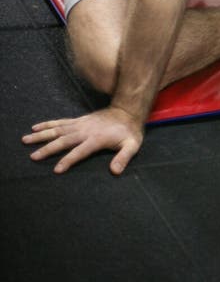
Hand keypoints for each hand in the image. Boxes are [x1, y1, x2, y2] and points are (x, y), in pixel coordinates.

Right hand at [22, 106, 143, 175]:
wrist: (127, 110)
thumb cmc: (129, 131)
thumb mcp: (132, 145)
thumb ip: (124, 157)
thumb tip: (115, 171)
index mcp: (96, 139)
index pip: (79, 151)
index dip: (68, 160)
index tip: (56, 169)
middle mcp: (85, 131)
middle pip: (63, 140)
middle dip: (47, 149)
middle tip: (32, 156)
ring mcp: (80, 124)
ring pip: (57, 130)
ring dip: (41, 135)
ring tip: (25, 139)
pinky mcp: (78, 120)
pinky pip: (60, 122)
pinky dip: (47, 124)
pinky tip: (35, 127)